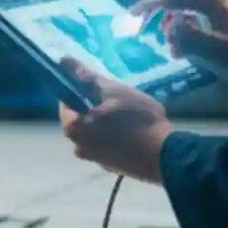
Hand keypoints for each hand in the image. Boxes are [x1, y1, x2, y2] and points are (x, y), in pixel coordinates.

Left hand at [58, 58, 173, 183]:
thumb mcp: (113, 90)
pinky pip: (107, 145)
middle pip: (81, 117)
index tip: (101, 85)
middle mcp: (77, 146)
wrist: (164, 155)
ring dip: (106, 121)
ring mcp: (94, 159)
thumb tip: (63, 60)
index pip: (67, 100)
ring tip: (129, 114)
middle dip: (96, 105)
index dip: (82, 88)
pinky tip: (133, 131)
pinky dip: (114, 137)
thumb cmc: (136, 119)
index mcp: (72, 127)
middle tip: (119, 98)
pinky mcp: (110, 166)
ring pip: (95, 131)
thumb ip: (87, 77)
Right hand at [130, 0, 227, 79]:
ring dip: (171, 31)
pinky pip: (188, 21)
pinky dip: (181, 34)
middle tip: (145, 34)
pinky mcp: (211, 17)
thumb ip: (191, 38)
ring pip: (179, 13)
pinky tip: (180, 51)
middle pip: (172, 1)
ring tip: (174, 50)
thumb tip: (169, 29)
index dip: (149, 5)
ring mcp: (210, 6)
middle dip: (158, 19)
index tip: (132, 14)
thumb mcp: (218, 49)